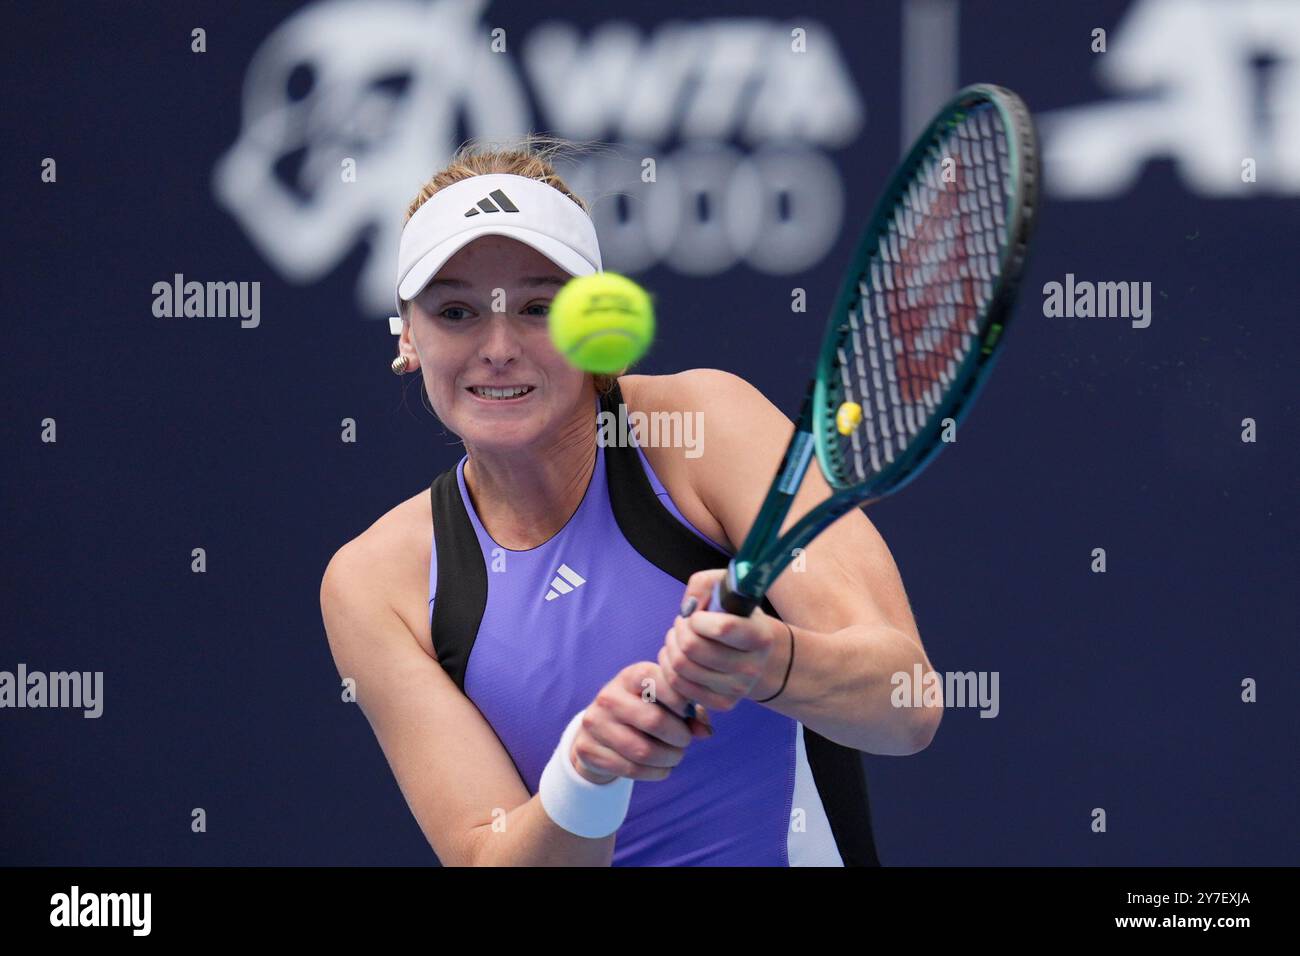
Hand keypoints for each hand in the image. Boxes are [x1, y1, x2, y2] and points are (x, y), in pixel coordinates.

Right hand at [571, 661, 712, 784]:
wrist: (599, 730)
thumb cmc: (645, 711)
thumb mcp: (666, 702)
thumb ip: (690, 711)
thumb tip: (705, 732)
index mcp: (632, 676)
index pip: (662, 682)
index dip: (683, 702)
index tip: (689, 714)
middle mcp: (609, 695)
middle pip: (655, 721)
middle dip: (680, 738)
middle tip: (685, 742)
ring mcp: (594, 722)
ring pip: (643, 751)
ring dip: (669, 759)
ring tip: (675, 756)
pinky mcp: (587, 749)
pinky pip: (630, 769)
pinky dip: (655, 773)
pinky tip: (661, 768)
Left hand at [658, 568, 787, 713]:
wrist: (754, 653)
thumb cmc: (736, 615)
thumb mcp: (728, 589)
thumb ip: (705, 584)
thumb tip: (688, 607)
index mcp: (759, 636)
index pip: (722, 628)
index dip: (698, 618)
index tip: (696, 615)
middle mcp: (752, 666)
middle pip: (692, 648)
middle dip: (679, 630)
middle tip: (683, 624)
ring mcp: (737, 689)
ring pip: (681, 667)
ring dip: (670, 646)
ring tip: (679, 637)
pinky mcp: (722, 703)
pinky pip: (678, 685)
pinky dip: (668, 666)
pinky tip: (677, 655)